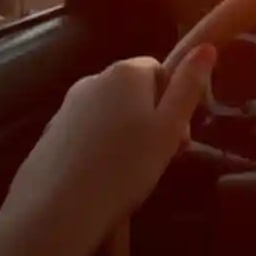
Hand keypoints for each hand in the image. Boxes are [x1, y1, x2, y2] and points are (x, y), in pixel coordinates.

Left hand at [0, 45, 216, 255]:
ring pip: (109, 112)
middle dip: (151, 117)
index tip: (178, 135)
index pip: (160, 70)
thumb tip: (206, 47)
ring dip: (125, 133)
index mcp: (126, 72)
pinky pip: (86, 131)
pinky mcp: (50, 133)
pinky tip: (101, 177)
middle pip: (134, 90)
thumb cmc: (125, 167)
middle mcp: (94, 79)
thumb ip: (188, 87)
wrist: (57, 209)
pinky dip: (98, 147)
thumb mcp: (169, 128)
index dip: (174, 100)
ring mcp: (67, 105)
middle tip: (160, 157)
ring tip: (130, 172)